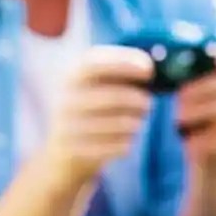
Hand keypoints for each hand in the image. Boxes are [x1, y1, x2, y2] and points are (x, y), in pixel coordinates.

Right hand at [43, 45, 154, 186]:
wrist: (63, 151)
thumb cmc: (94, 109)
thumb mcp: (100, 86)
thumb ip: (123, 75)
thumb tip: (153, 68)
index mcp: (72, 77)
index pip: (95, 64)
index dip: (124, 63)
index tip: (149, 69)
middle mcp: (67, 100)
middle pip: (115, 97)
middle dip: (140, 100)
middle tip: (148, 103)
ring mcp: (70, 127)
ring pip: (122, 124)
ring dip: (136, 122)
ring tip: (135, 121)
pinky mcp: (78, 152)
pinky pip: (119, 146)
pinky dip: (128, 142)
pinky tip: (124, 139)